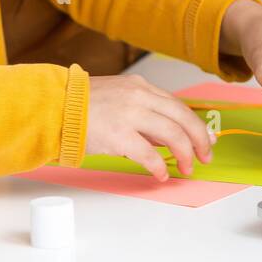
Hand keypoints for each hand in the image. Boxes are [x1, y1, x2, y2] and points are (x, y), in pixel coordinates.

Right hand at [84, 75, 212, 180]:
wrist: (55, 108)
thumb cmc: (83, 107)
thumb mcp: (119, 98)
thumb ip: (143, 113)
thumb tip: (166, 137)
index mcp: (140, 87)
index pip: (177, 105)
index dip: (195, 125)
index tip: (205, 139)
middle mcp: (139, 97)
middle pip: (183, 117)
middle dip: (199, 139)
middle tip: (205, 156)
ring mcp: (129, 114)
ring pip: (172, 134)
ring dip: (184, 154)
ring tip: (186, 168)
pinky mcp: (118, 134)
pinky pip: (149, 153)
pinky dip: (159, 165)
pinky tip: (161, 174)